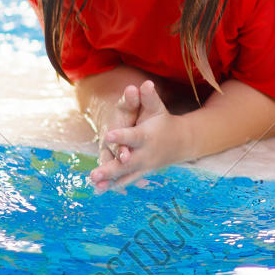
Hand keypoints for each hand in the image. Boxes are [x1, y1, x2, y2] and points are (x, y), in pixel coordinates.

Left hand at [91, 80, 180, 194]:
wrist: (181, 142)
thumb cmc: (163, 121)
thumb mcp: (158, 109)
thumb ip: (149, 98)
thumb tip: (145, 83)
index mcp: (147, 136)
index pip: (133, 136)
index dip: (121, 136)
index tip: (108, 135)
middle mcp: (145, 154)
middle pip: (126, 163)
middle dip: (110, 169)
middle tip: (94, 174)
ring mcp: (143, 166)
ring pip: (125, 175)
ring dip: (109, 181)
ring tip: (94, 186)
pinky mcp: (141, 173)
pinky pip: (126, 181)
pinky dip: (113, 186)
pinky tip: (99, 190)